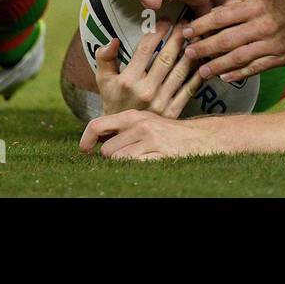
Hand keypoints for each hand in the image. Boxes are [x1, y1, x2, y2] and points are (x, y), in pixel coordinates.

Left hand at [80, 109, 210, 159]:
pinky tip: (148, 162)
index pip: (97, 125)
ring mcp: (150, 141)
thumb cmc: (166, 133)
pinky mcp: (159, 155)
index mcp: (133, 116)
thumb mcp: (144, 122)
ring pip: (118, 160)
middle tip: (128, 154)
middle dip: (112, 156)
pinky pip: (134, 167)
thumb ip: (121, 126)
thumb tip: (93, 139)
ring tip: (140, 157)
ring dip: (124, 163)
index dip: (86, 140)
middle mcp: (140, 125)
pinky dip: (136, 168)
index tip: (85, 150)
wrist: (199, 138)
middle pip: (106, 150)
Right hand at [93, 21, 202, 117]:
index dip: (158, 31)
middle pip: (167, 57)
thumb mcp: (103, 81)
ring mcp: (161, 102)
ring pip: (181, 70)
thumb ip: (104, 59)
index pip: (146, 49)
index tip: (166, 20)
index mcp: (128, 80)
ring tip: (198, 36)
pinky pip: (189, 89)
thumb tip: (113, 40)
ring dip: (191, 51)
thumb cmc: (113, 102)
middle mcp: (145, 90)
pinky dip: (198, 73)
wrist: (122, 136)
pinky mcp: (173, 111)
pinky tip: (203, 60)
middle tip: (187, 23)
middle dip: (178, 36)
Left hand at [182, 0, 284, 81]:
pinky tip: (224, 77)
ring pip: (239, 58)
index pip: (221, 18)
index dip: (201, 25)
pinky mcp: (281, 57)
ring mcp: (273, 44)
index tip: (185, 30)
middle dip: (204, 47)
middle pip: (226, 40)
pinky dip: (239, 74)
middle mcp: (264, 26)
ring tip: (201, 70)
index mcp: (257, 5)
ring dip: (217, 65)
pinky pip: (256, 68)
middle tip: (188, 52)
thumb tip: (215, 12)